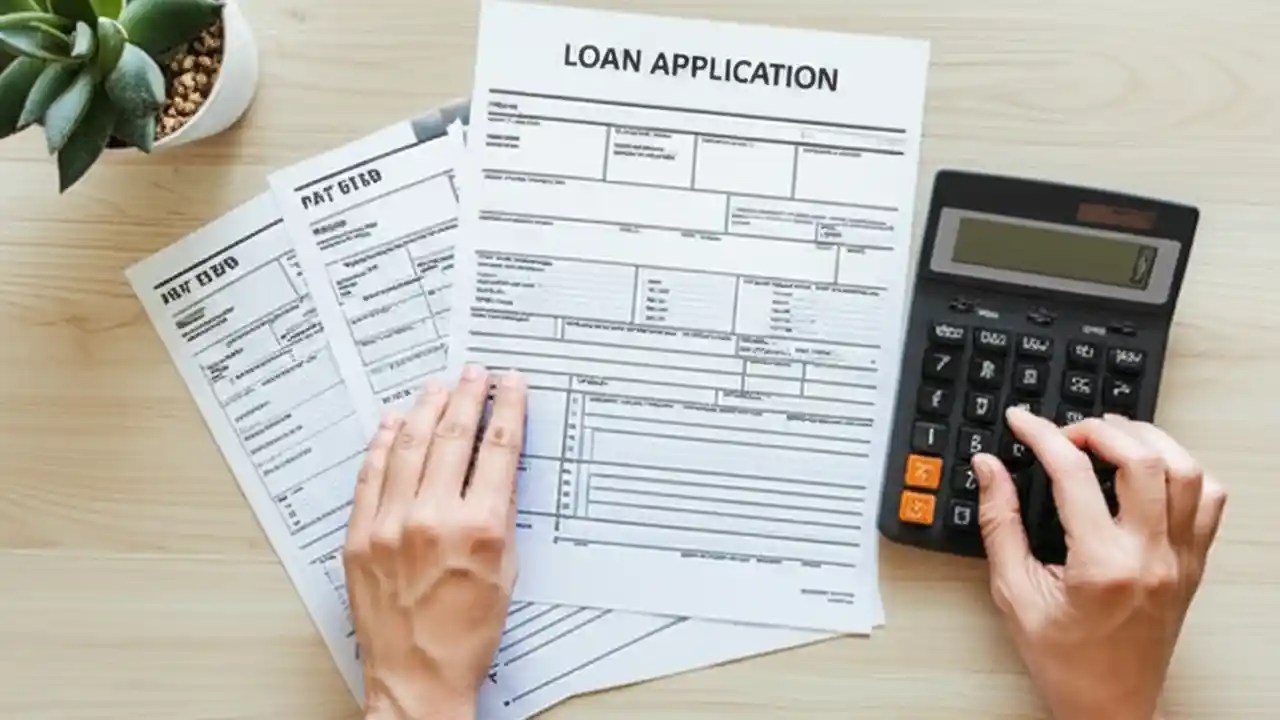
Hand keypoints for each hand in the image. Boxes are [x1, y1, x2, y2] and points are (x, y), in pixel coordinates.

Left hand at [343, 366, 526, 719]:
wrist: (417, 677)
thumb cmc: (467, 635)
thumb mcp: (504, 571)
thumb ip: (500, 514)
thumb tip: (497, 467)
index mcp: (478, 528)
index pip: (497, 449)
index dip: (507, 408)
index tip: (511, 385)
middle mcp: (431, 518)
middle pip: (453, 437)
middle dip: (468, 397)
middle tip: (475, 374)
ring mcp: (389, 525)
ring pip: (409, 446)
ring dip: (427, 409)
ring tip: (439, 387)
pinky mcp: (359, 536)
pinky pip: (370, 475)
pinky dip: (383, 443)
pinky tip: (395, 421)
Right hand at [973, 409, 1226, 719]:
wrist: (1110, 706)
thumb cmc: (1063, 660)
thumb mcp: (1013, 592)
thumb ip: (999, 523)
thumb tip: (989, 469)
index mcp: (1101, 565)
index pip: (1073, 474)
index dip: (1042, 435)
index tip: (1022, 423)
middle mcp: (1151, 557)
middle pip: (1144, 459)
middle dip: (1099, 430)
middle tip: (1066, 432)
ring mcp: (1180, 559)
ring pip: (1188, 471)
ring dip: (1148, 441)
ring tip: (1111, 437)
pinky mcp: (1194, 564)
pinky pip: (1210, 500)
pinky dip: (1185, 471)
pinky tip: (1151, 470)